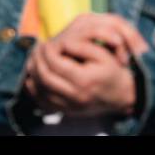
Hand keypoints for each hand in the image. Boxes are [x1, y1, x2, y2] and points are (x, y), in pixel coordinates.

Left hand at [23, 13, 145, 117]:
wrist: (121, 97)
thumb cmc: (112, 72)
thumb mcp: (103, 55)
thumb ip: (83, 47)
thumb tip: (64, 42)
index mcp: (83, 80)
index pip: (55, 63)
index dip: (47, 51)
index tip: (46, 42)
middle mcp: (75, 96)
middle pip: (44, 77)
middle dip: (37, 61)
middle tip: (36, 49)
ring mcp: (69, 106)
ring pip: (41, 91)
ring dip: (33, 73)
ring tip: (33, 60)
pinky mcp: (66, 111)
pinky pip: (43, 103)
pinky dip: (34, 91)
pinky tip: (33, 78)